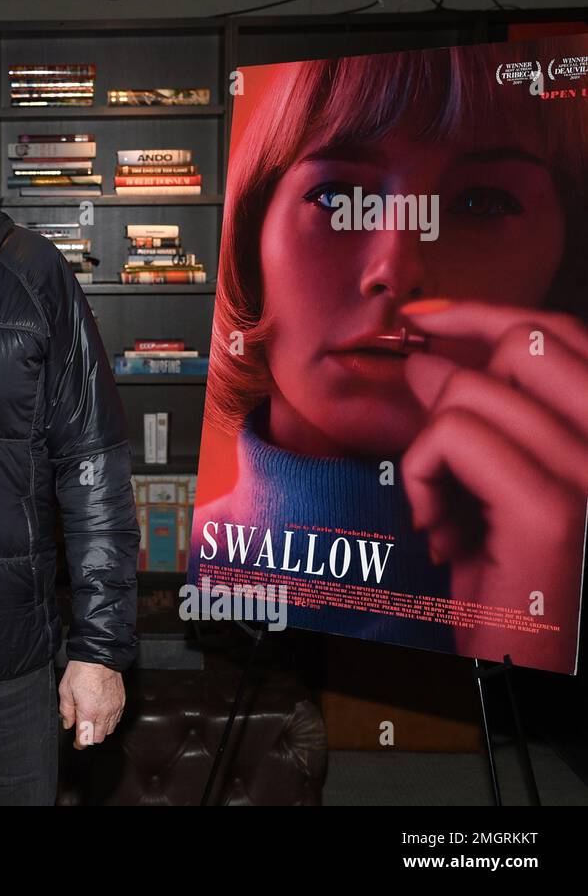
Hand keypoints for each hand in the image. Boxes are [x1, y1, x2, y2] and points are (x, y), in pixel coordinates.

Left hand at [58, 660, 124, 748]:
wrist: (99, 655)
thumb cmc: (82, 669)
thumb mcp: (65, 689)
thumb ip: (66, 710)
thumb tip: (67, 724)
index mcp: (88, 711)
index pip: (85, 738)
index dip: (79, 744)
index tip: (76, 743)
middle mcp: (104, 713)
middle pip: (98, 738)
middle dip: (89, 738)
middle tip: (82, 733)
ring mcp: (114, 708)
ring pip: (109, 731)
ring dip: (99, 731)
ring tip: (91, 723)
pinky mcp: (121, 702)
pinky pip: (117, 720)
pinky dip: (109, 722)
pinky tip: (102, 716)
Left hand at [401, 299, 587, 669]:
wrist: (526, 672)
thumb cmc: (511, 585)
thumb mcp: (494, 485)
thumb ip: (483, 416)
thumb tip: (430, 355)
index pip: (562, 333)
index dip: (485, 311)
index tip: (423, 316)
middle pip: (522, 347)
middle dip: (457, 389)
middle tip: (444, 456)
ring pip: (472, 393)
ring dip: (431, 450)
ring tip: (445, 510)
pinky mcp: (555, 506)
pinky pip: (452, 437)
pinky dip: (421, 477)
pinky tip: (438, 530)